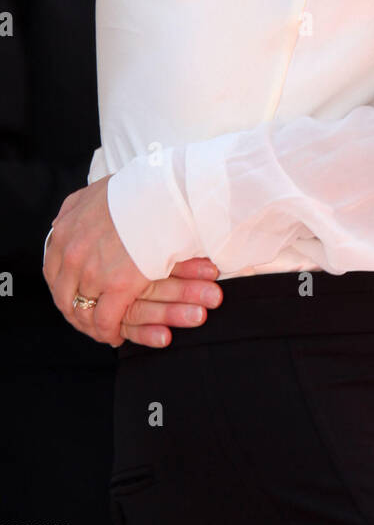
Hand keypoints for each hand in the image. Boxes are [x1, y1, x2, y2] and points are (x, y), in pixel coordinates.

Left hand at [43, 177, 220, 346]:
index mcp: (65, 229)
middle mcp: (71, 252)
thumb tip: (63, 220)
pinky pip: (106, 321)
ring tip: (102, 330)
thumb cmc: (142, 188)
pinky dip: (109, 332)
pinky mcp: (117, 286)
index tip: (76, 294)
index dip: (65, 286)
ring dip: (90, 325)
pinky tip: (117, 336)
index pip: (52, 269)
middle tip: (88, 318)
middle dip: (75, 309)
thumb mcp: (96, 192)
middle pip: (63, 294)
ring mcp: (92, 271)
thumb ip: (76, 208)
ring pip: (82, 310)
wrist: (169, 191)